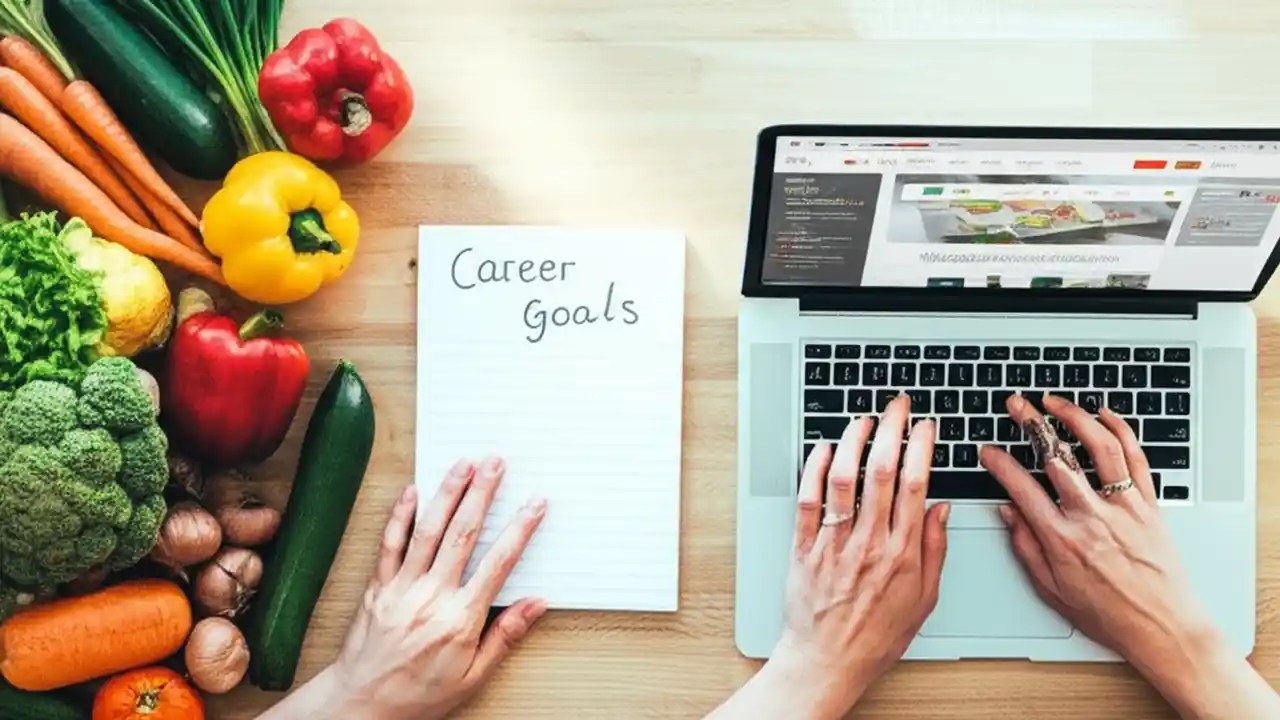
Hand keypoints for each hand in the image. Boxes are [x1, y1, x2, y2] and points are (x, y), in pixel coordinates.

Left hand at [261, 457, 547, 719]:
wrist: (363, 705)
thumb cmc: (419, 696)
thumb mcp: (473, 676)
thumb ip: (505, 636)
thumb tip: (536, 603)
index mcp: (460, 619)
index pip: (498, 563)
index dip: (520, 529)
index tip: (535, 504)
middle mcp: (432, 596)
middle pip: (463, 534)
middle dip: (482, 493)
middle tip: (495, 463)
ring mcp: (402, 588)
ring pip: (428, 530)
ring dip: (447, 493)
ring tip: (463, 464)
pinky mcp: (379, 587)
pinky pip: (390, 544)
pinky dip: (400, 516)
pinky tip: (412, 491)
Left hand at [709, 395, 949, 719]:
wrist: (828, 660)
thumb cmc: (876, 635)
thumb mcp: (924, 599)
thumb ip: (935, 551)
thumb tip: (941, 509)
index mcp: (902, 552)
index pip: (916, 484)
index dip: (922, 447)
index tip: (926, 426)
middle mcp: (869, 542)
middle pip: (882, 471)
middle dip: (892, 430)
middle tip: (896, 406)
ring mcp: (834, 542)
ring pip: (843, 478)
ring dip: (853, 440)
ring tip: (862, 418)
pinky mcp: (803, 547)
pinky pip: (808, 499)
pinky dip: (814, 469)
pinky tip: (823, 448)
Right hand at [983, 394, 1279, 718]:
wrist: (1163, 628)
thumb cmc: (1109, 615)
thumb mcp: (1051, 590)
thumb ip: (1025, 547)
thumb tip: (1007, 513)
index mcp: (1063, 540)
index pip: (1021, 488)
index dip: (999, 464)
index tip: (987, 450)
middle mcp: (1093, 518)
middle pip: (1056, 457)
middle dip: (1031, 423)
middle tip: (1017, 405)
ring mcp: (1124, 508)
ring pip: (1099, 448)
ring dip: (1075, 417)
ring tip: (1056, 402)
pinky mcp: (1149, 506)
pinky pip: (1136, 459)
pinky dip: (1122, 431)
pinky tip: (1106, 415)